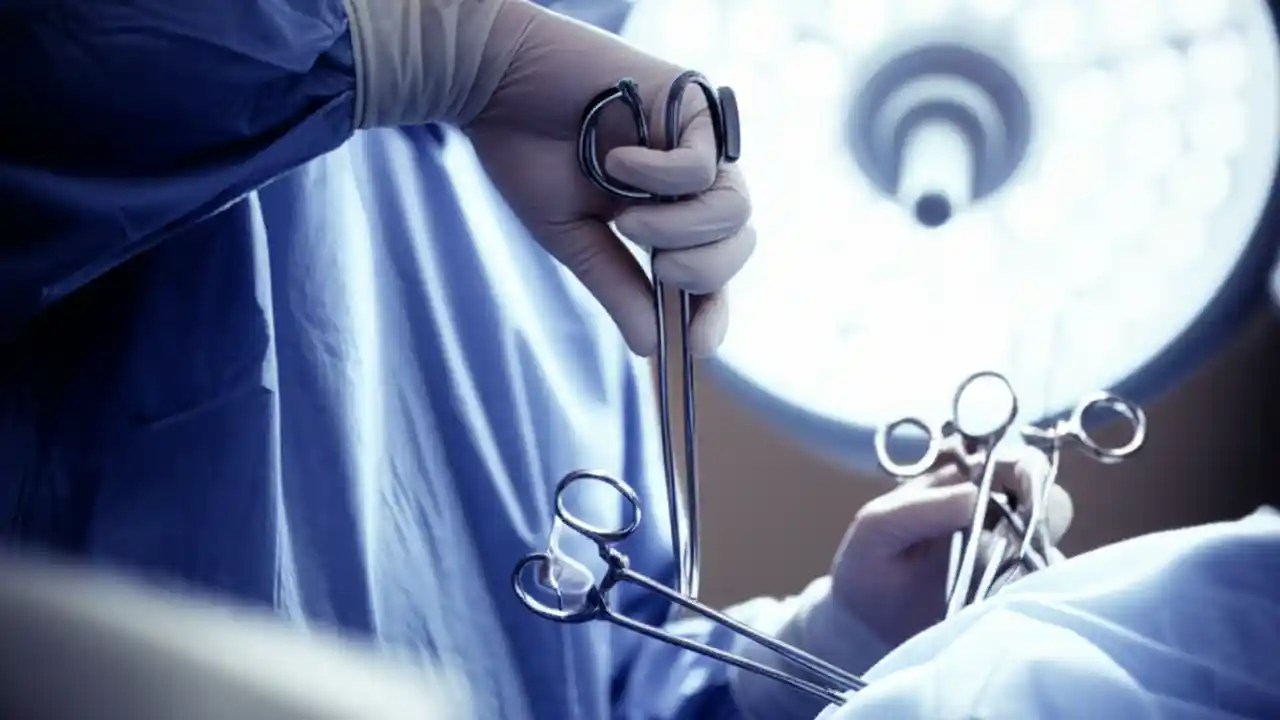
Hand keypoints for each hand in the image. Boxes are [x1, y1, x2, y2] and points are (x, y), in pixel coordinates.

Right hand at [462, 0, 753, 356]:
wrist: (496, 88)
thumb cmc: (529, 156)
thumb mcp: (573, 240)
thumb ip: (616, 287)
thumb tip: (650, 348)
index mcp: (667, 216)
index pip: (713, 273)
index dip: (713, 314)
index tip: (693, 346)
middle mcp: (692, 181)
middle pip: (739, 243)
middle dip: (698, 270)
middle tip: (653, 263)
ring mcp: (696, 140)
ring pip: (734, 209)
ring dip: (677, 228)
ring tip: (625, 216)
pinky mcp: (690, 101)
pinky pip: (701, 164)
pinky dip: (659, 177)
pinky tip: (616, 162)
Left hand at [830, 443, 1074, 648]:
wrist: (864, 628)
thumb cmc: (868, 566)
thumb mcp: (877, 528)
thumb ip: (919, 508)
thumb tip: (973, 493)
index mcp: (961, 486)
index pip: (1012, 462)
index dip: (1027, 470)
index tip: (1025, 493)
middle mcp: (994, 516)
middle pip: (1047, 500)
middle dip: (1043, 513)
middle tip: (1022, 537)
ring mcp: (1009, 556)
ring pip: (1050, 545)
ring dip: (1040, 554)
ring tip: (1004, 575)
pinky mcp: (1013, 594)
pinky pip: (1043, 587)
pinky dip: (1037, 589)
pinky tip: (1005, 599)